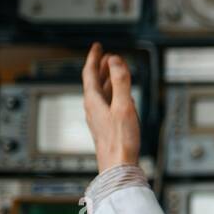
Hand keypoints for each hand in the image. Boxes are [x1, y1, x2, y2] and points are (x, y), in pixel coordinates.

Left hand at [82, 42, 140, 172]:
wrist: (118, 167)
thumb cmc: (120, 141)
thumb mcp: (124, 106)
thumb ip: (121, 81)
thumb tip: (115, 60)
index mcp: (93, 101)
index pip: (89, 73)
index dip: (93, 58)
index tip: (97, 47)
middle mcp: (93, 109)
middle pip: (94, 82)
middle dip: (100, 67)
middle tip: (106, 57)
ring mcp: (99, 118)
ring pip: (101, 93)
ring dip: (107, 80)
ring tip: (114, 72)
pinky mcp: (106, 126)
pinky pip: (107, 104)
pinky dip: (113, 94)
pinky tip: (121, 97)